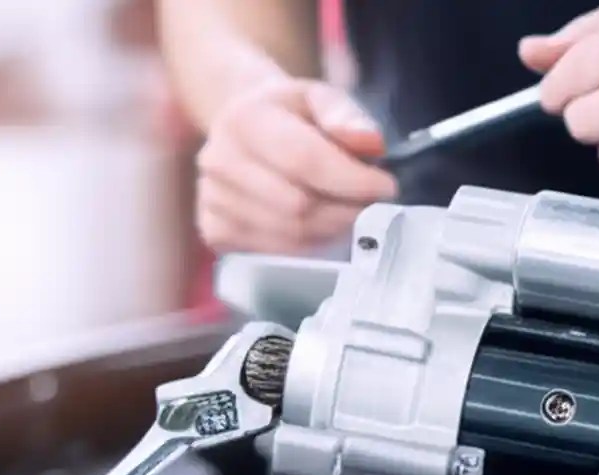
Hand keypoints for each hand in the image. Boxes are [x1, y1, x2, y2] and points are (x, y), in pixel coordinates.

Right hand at [196, 74, 397, 253]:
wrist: (245, 127)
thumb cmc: (291, 115)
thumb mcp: (320, 98)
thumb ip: (346, 116)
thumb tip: (371, 142)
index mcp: (244, 119)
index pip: (304, 160)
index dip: (352, 181)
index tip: (386, 186)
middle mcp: (219, 160)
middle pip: (298, 206)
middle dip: (347, 210)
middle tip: (371, 203)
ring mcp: (212, 199)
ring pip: (290, 235)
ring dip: (332, 230)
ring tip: (347, 210)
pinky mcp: (215, 231)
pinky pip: (274, 252)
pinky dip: (308, 245)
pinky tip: (319, 224)